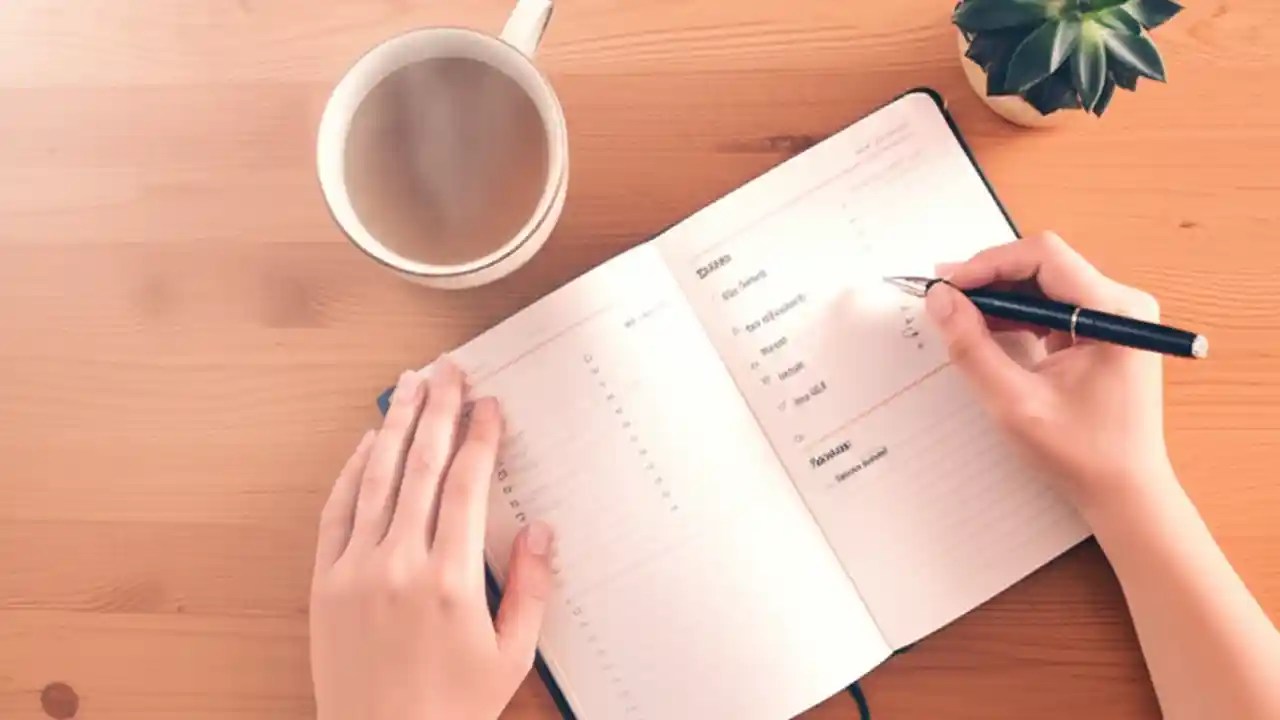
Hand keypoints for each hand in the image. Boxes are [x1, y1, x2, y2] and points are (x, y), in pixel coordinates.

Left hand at [310, 361, 554, 719]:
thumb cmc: (450, 707)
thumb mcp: (510, 655)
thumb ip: (529, 587)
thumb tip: (540, 530)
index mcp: (451, 580)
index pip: (466, 485)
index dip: (479, 437)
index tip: (488, 405)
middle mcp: (399, 564)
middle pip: (420, 466)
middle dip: (438, 410)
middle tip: (449, 370)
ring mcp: (355, 569)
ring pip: (376, 477)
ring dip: (395, 424)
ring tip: (410, 385)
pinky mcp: (324, 582)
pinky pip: (337, 511)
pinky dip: (352, 471)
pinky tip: (366, 443)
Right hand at [925, 232, 1175, 513]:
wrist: (1125, 491)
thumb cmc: (1081, 454)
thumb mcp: (1015, 403)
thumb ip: (972, 348)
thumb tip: (939, 298)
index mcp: (1115, 312)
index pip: (1044, 257)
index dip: (988, 264)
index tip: (946, 286)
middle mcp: (1122, 303)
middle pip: (1043, 266)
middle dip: (989, 280)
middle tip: (942, 300)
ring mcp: (1115, 316)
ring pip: (1043, 284)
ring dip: (999, 298)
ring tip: (958, 318)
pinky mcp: (1103, 331)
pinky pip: (1051, 306)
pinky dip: (1015, 315)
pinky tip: (987, 333)